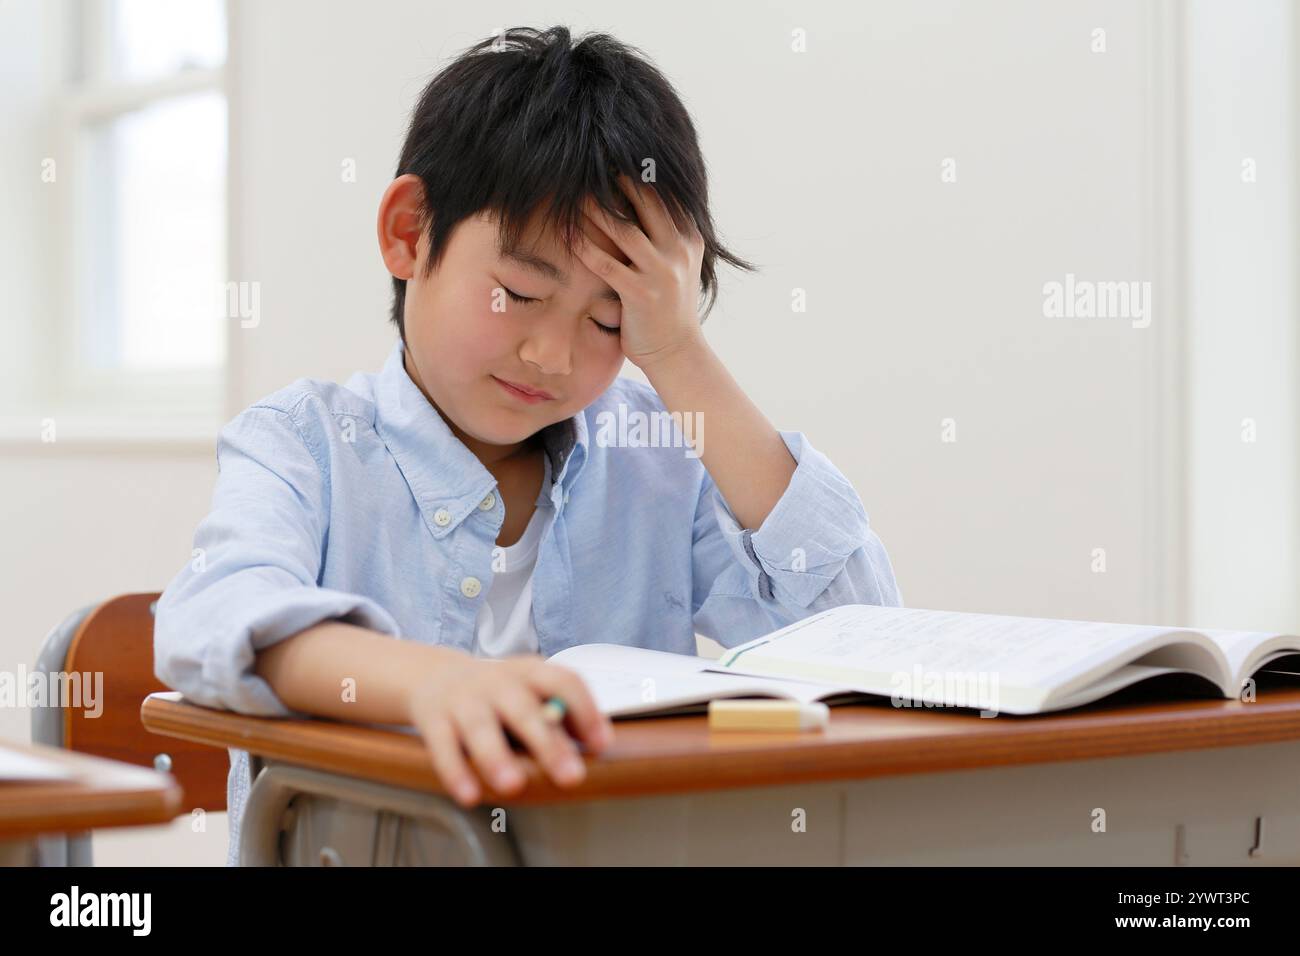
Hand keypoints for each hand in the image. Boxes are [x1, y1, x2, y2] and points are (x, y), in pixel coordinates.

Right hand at [405, 652, 614, 807]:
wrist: (435, 676)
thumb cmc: (497, 692)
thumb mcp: (530, 691)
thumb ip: (561, 713)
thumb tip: (599, 741)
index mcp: (529, 672)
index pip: (563, 681)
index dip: (585, 711)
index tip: (601, 744)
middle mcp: (497, 682)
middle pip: (524, 709)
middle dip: (548, 743)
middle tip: (571, 777)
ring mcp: (464, 700)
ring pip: (480, 727)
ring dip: (497, 757)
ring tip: (513, 786)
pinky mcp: (434, 720)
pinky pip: (444, 747)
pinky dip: (456, 771)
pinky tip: (469, 795)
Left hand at [574, 173, 707, 370]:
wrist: (676, 352)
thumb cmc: (668, 307)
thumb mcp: (676, 264)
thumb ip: (663, 235)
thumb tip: (640, 199)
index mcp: (689, 238)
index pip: (665, 194)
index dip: (641, 172)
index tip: (614, 154)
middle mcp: (679, 250)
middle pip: (648, 202)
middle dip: (619, 179)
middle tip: (590, 162)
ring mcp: (662, 273)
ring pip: (624, 230)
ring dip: (595, 209)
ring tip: (572, 192)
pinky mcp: (641, 295)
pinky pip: (607, 264)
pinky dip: (585, 247)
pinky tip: (567, 235)